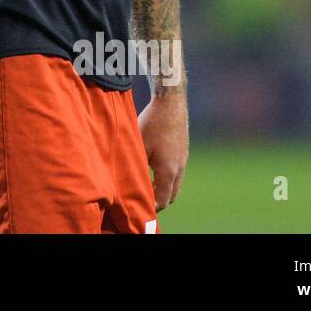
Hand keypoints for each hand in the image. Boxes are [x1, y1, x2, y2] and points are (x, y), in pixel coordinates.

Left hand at [138, 93, 188, 211]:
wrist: (171, 103)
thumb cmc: (152, 123)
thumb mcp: (139, 146)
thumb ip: (136, 166)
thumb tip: (128, 182)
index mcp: (168, 171)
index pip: (161, 200)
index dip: (150, 206)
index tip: (137, 207)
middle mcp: (179, 168)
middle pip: (171, 196)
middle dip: (157, 201)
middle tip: (141, 200)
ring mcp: (183, 160)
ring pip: (175, 185)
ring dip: (162, 189)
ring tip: (145, 187)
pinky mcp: (183, 152)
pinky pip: (176, 173)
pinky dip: (166, 179)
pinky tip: (152, 170)